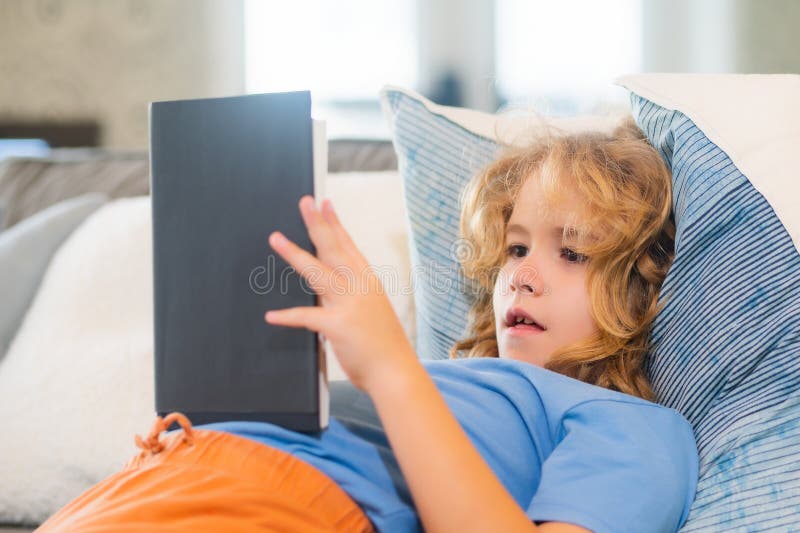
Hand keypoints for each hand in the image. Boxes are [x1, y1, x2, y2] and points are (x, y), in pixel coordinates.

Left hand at [265, 196, 414, 391]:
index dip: (335, 224)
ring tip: (275, 238)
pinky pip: (306, 317)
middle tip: (305, 202)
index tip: (325, 204)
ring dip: (293, 254)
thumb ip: (347, 298)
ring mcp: (349, 304)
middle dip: (316, 223)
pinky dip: (287, 318)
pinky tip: (271, 315)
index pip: (348, 246)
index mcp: (368, 281)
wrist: (396, 371)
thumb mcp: (370, 312)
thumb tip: (324, 293)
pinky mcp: (338, 325)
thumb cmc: (384, 346)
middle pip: (333, 248)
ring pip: (316, 272)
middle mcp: (360, 286)